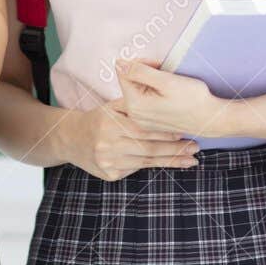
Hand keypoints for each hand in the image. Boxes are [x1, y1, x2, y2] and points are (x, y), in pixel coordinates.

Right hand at [60, 97, 198, 180]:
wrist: (71, 139)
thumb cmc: (97, 119)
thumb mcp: (112, 106)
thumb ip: (132, 101)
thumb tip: (154, 90)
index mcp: (111, 124)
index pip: (143, 131)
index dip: (165, 133)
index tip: (184, 133)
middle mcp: (108, 145)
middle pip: (148, 149)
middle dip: (174, 150)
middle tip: (194, 149)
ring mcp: (108, 162)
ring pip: (145, 162)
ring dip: (170, 162)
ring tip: (190, 160)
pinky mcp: (109, 174)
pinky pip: (135, 170)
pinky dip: (152, 166)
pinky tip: (171, 164)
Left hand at [114, 59, 227, 138]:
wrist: (211, 118)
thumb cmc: (193, 99)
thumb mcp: (166, 80)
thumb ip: (139, 71)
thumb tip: (119, 63)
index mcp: (134, 105)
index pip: (124, 72)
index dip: (141, 64)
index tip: (158, 66)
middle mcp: (134, 116)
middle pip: (129, 82)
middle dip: (144, 73)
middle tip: (165, 74)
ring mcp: (142, 121)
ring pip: (137, 91)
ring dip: (150, 83)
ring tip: (168, 85)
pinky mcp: (150, 122)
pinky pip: (144, 102)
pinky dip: (153, 94)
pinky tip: (168, 96)